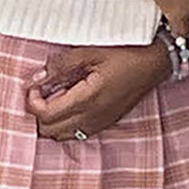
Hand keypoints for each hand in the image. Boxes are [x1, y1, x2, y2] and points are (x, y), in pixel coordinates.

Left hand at [29, 42, 171, 140]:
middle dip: (39, 112)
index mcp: (87, 99)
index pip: (46, 114)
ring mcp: (100, 123)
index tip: (35, 87)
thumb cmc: (127, 54)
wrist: (156, 63)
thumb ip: (62, 64)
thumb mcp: (91, 52)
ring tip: (56, 99)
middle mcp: (92, 116)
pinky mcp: (106, 123)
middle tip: (43, 92)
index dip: (32, 102)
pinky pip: (76, 134)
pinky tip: (71, 105)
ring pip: (61, 136)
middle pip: (49, 130)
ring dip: (52, 121)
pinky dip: (65, 124)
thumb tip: (38, 77)